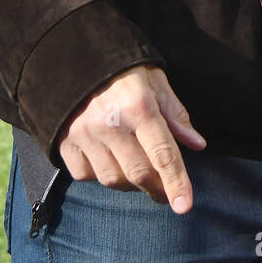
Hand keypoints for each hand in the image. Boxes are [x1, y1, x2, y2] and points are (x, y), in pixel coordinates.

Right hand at [58, 65, 206, 212]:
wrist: (72, 55)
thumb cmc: (122, 70)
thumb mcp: (155, 81)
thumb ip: (175, 114)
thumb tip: (197, 145)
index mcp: (138, 105)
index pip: (163, 154)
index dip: (176, 183)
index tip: (185, 207)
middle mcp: (110, 122)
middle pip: (139, 173)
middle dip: (157, 189)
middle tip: (165, 192)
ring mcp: (84, 134)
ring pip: (113, 179)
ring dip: (130, 184)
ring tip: (138, 172)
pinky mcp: (64, 142)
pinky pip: (86, 175)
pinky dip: (101, 176)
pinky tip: (110, 161)